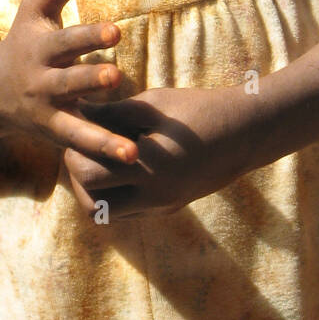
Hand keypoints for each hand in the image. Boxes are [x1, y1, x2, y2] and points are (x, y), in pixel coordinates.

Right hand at [0, 0, 140, 164]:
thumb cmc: (24, 39)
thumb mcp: (34, 8)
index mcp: (40, 49)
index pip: (66, 40)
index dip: (90, 36)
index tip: (117, 30)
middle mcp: (42, 83)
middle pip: (68, 82)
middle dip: (91, 79)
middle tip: (116, 75)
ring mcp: (48, 113)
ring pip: (74, 125)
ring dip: (101, 135)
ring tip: (130, 148)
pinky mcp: (57, 135)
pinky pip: (80, 145)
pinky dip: (104, 152)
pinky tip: (132, 157)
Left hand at [62, 86, 245, 222]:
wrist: (243, 134)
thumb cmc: (197, 110)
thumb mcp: (153, 105)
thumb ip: (112, 112)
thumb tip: (76, 110)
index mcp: (148, 165)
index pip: (89, 175)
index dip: (75, 152)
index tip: (77, 130)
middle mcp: (153, 194)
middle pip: (92, 202)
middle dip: (79, 175)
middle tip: (82, 147)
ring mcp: (161, 205)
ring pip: (107, 214)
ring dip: (94, 190)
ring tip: (99, 158)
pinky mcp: (168, 208)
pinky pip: (127, 211)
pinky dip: (114, 194)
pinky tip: (119, 165)